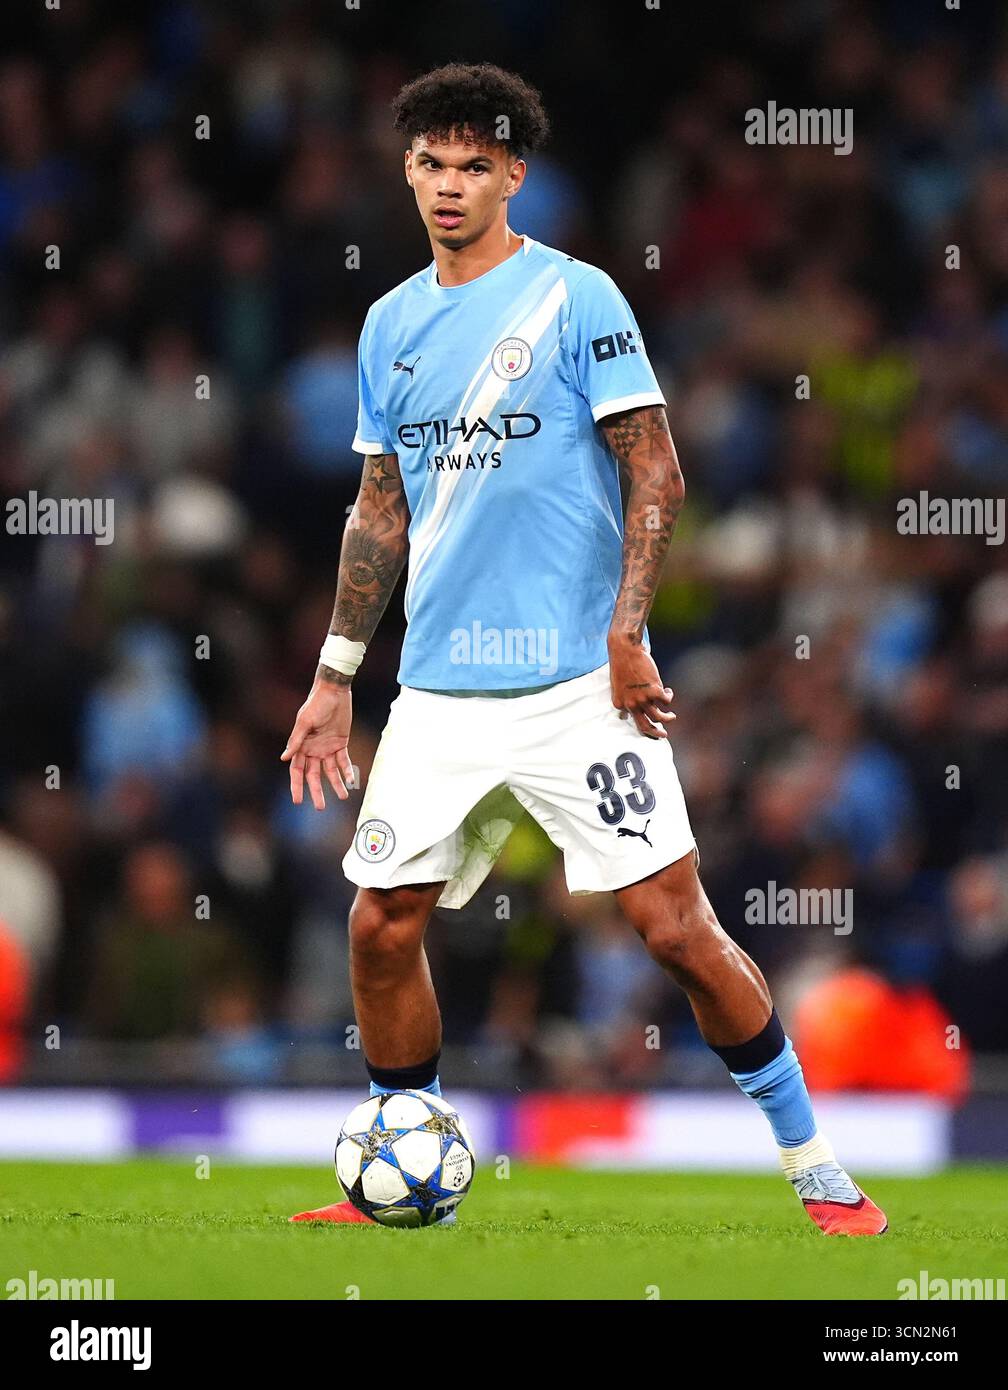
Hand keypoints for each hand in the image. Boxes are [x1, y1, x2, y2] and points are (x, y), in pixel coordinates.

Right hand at [281, 679, 354, 808]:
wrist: (334, 691)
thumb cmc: (316, 704)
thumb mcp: (305, 721)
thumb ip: (296, 740)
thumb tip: (284, 757)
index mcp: (301, 746)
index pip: (297, 771)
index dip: (297, 786)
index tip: (298, 801)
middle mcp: (313, 750)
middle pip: (314, 775)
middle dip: (317, 792)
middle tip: (321, 808)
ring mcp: (327, 747)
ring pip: (331, 771)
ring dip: (336, 784)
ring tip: (343, 796)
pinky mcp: (341, 743)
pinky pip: (344, 761)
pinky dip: (347, 771)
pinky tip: (351, 781)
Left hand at [607, 634, 675, 738]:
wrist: (625, 648)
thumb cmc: (621, 663)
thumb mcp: (617, 684)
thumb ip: (624, 698)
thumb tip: (625, 714)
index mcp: (619, 703)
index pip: (631, 720)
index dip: (641, 721)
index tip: (648, 721)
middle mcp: (630, 704)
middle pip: (644, 726)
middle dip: (655, 734)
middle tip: (663, 736)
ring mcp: (642, 699)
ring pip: (659, 717)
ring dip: (668, 718)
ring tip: (672, 716)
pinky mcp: (654, 691)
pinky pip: (666, 701)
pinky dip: (669, 697)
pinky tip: (668, 690)